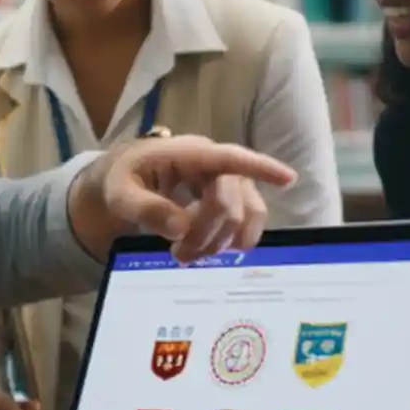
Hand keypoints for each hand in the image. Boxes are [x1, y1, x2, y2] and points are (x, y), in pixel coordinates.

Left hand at [70, 135, 295, 261]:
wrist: (123, 183)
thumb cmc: (122, 181)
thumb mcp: (120, 194)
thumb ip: (145, 208)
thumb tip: (181, 228)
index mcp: (187, 152)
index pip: (228, 158)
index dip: (259, 168)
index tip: (289, 178)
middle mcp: (213, 164)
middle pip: (229, 202)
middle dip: (207, 235)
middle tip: (179, 257)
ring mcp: (225, 181)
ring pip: (244, 214)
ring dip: (223, 242)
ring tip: (190, 256)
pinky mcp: (229, 199)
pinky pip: (246, 221)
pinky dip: (233, 240)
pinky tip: (211, 250)